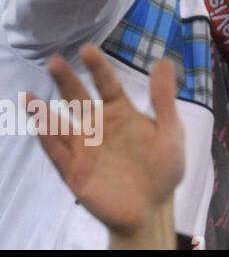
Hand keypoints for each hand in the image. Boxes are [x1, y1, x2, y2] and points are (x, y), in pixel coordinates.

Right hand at [39, 45, 183, 245]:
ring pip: (60, 126)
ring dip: (45, 113)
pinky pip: (59, 154)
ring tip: (30, 98)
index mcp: (121, 113)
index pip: (107, 85)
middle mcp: (98, 126)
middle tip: (55, 62)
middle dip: (66, 82)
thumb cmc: (163, 167)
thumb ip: (163, 99)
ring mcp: (84, 148)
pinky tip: (40, 126)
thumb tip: (164, 61)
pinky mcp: (75, 171)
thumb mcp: (170, 131)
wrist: (153, 207)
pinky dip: (49, 141)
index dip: (98, 68)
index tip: (87, 49)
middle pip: (78, 100)